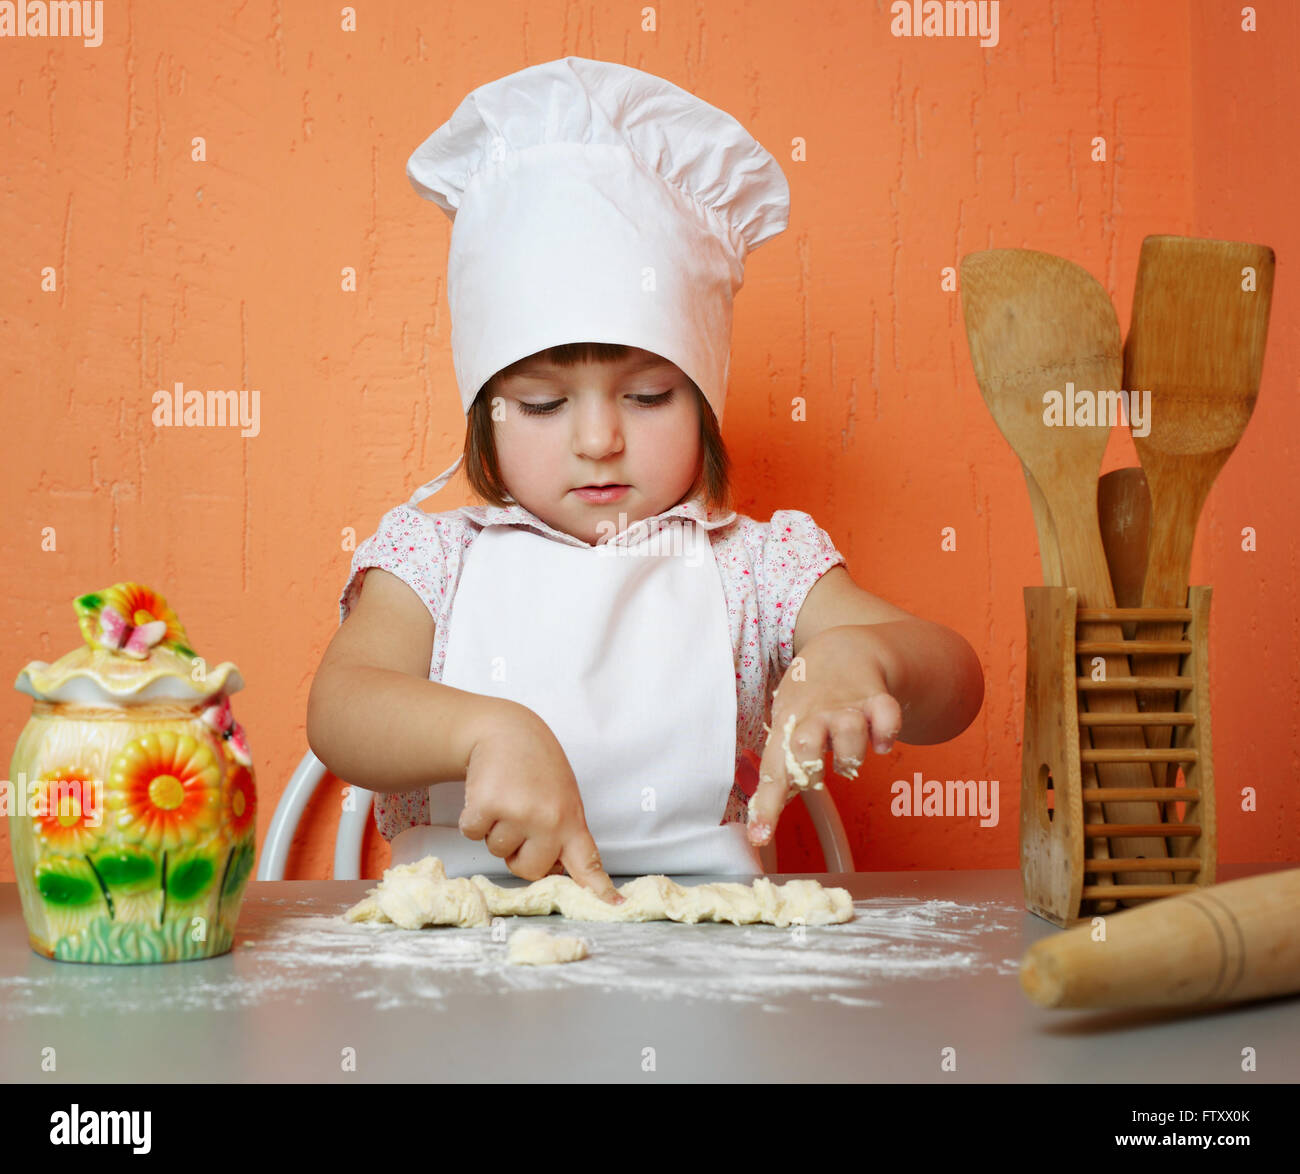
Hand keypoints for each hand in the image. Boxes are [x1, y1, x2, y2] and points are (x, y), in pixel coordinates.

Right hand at [458, 702, 623, 903]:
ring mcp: (518, 814)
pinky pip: (473, 833)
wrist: (507, 730)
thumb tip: (555, 868)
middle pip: (529, 870)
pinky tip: (487, 793)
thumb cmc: (536, 766)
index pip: (588, 861)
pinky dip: (474, 818)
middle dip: (519, 853)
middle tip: (520, 819)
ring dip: (495, 830)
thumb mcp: (562, 796)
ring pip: (497, 851)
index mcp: (571, 820)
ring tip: (506, 799)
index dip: (599, 888)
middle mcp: (548, 821)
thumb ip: (562, 831)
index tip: (616, 904)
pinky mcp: (488, 806)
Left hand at [748, 628, 902, 846]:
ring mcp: (847, 706)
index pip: (771, 770)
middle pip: (805, 745)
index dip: (766, 807)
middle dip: (809, 769)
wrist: (844, 648)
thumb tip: (764, 815)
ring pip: (849, 732)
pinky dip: (887, 732)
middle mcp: (815, 716)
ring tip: (849, 758)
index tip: (760, 836)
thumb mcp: (787, 724)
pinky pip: (887, 715)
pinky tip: (882, 742)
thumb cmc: (810, 697)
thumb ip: (782, 767)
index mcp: (787, 726)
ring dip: (851, 754)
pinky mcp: (877, 698)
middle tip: (813, 776)